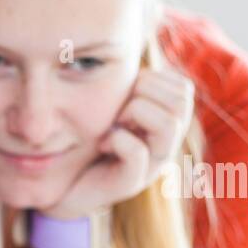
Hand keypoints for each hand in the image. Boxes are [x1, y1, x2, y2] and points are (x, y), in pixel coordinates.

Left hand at [46, 67, 194, 220]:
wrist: (63, 190)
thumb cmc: (86, 146)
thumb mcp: (108, 109)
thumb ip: (125, 88)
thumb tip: (131, 57)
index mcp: (165, 126)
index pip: (183, 88)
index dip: (155, 79)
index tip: (127, 92)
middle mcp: (165, 146)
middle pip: (181, 102)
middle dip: (145, 92)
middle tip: (119, 108)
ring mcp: (152, 167)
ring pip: (168, 124)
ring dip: (136, 113)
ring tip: (114, 124)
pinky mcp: (131, 184)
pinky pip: (138, 152)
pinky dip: (118, 140)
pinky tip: (104, 143)